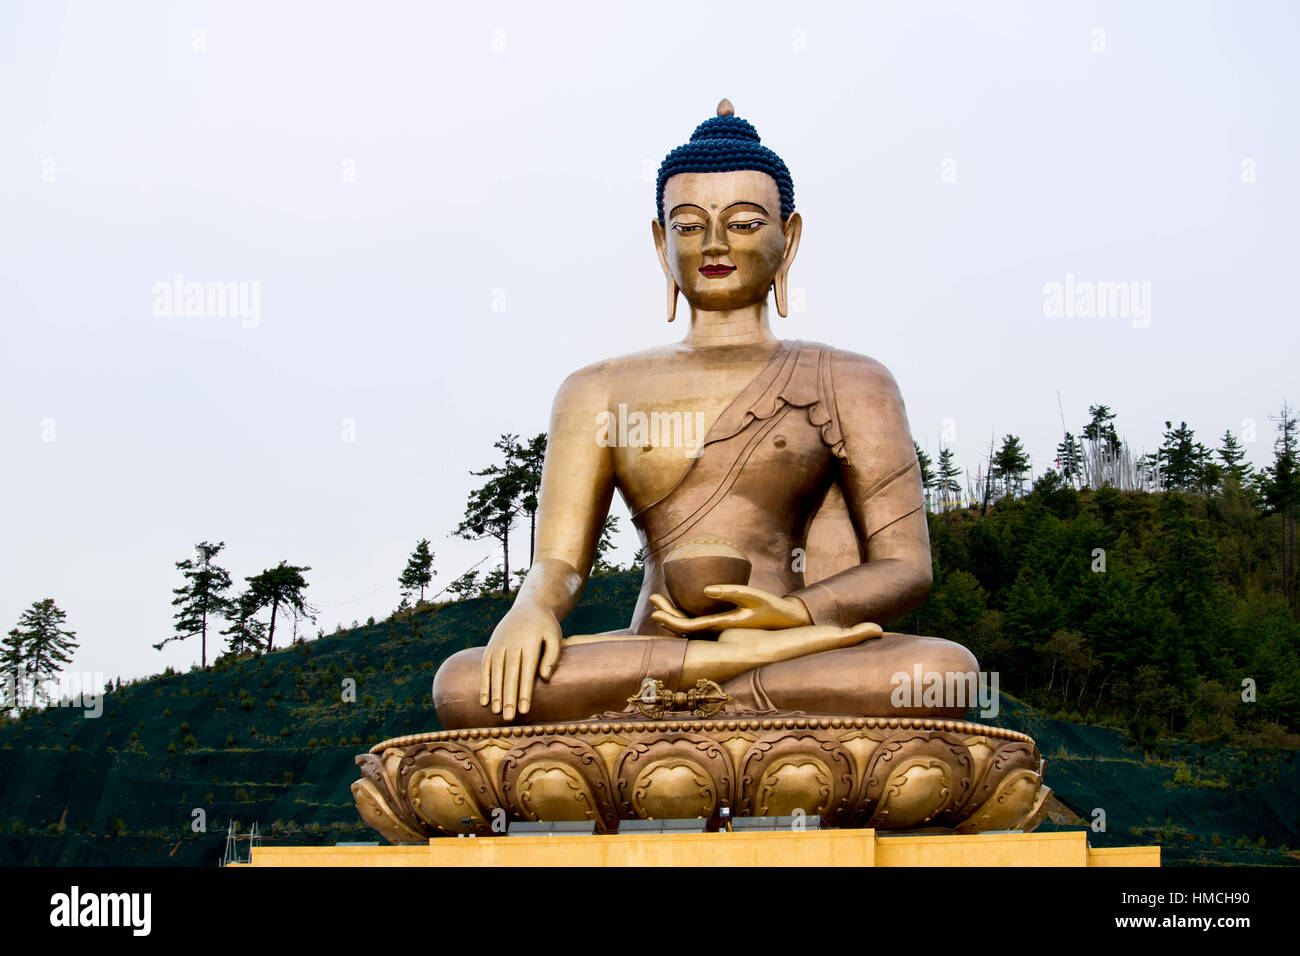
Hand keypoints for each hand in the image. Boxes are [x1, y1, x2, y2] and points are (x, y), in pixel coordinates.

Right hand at [479, 601, 562, 720]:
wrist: (530, 606)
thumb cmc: (546, 626)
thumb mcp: (555, 636)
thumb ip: (552, 657)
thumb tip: (545, 678)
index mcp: (530, 643)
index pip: (526, 672)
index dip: (524, 692)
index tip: (524, 710)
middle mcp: (513, 644)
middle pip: (510, 675)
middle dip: (509, 697)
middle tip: (509, 718)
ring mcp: (500, 645)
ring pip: (496, 672)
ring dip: (495, 693)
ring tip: (496, 712)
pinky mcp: (491, 646)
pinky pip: (485, 667)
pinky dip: (484, 684)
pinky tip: (484, 700)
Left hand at [649, 584, 813, 634]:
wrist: (787, 621)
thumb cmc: (771, 607)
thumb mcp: (753, 596)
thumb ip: (731, 592)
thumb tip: (705, 589)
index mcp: (722, 626)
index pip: (690, 627)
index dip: (671, 621)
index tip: (655, 612)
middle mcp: (717, 631)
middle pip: (685, 627)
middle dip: (667, 614)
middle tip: (652, 599)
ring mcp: (720, 629)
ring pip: (690, 626)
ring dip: (674, 614)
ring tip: (659, 600)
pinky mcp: (724, 625)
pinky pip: (699, 623)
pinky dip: (685, 616)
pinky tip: (678, 607)